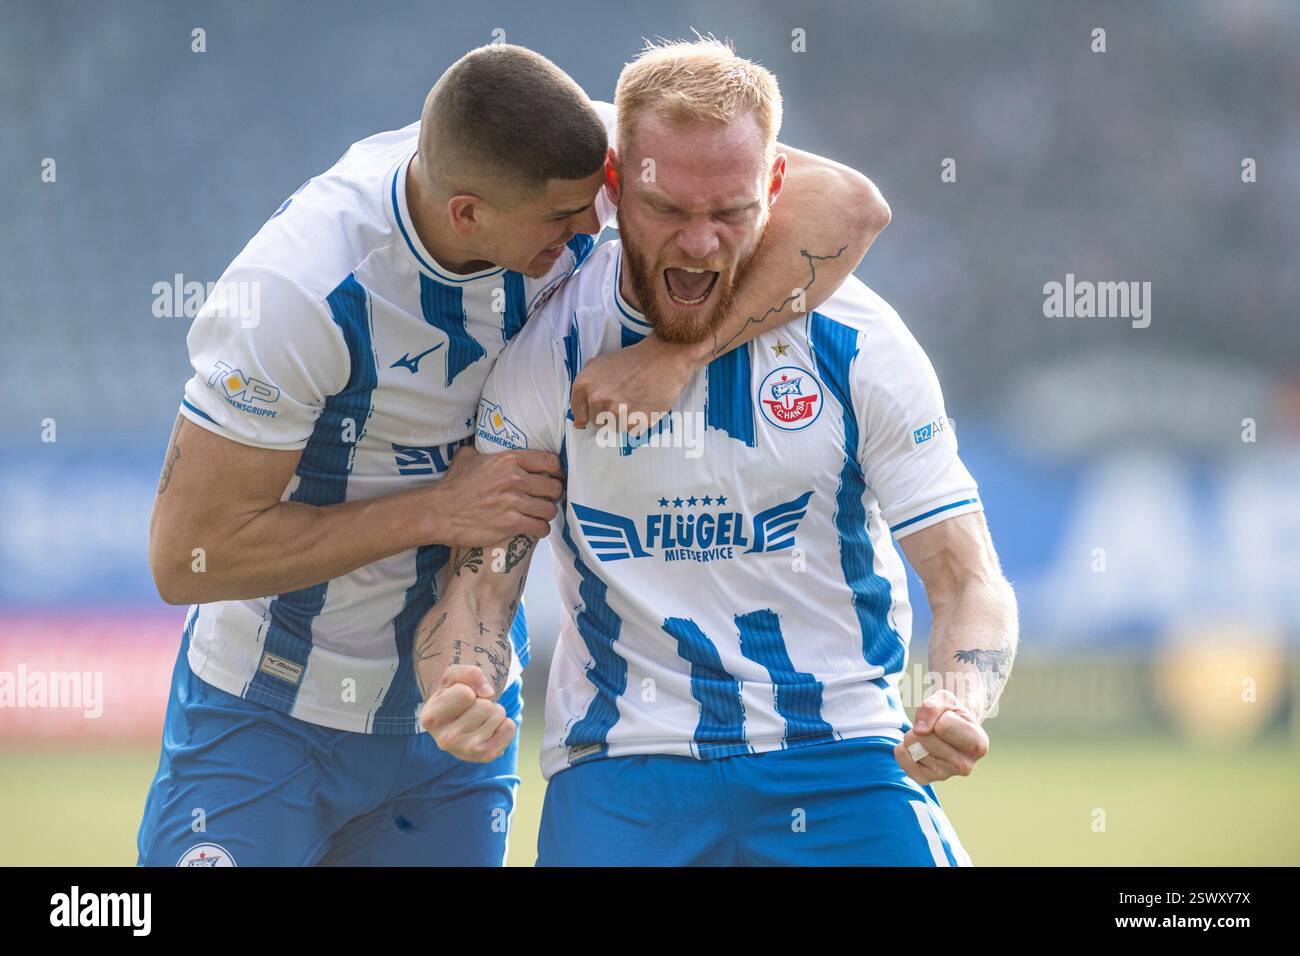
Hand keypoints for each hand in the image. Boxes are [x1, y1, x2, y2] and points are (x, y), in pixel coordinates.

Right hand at [418, 664, 516, 761]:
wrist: (457, 722)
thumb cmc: (453, 695)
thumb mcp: (453, 676)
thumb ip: (468, 673)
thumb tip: (488, 693)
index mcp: (430, 719)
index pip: (465, 693)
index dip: (467, 689)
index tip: (457, 698)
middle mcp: (444, 740)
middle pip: (485, 705)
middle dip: (483, 701)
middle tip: (471, 709)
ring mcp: (466, 750)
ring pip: (498, 713)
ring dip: (493, 711)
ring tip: (478, 719)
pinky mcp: (486, 756)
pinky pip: (509, 726)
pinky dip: (504, 722)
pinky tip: (488, 729)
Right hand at [428, 445, 562, 545]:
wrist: (439, 512)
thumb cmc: (452, 485)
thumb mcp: (467, 457)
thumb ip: (483, 451)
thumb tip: (484, 447)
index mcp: (508, 460)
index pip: (549, 461)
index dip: (556, 471)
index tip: (554, 477)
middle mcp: (514, 479)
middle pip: (554, 487)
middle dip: (553, 494)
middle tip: (547, 498)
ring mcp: (514, 502)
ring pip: (549, 509)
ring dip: (547, 513)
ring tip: (541, 514)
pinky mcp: (511, 524)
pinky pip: (540, 527)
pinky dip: (541, 529)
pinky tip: (535, 527)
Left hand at [570, 333, 708, 433]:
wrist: (663, 359)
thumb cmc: (633, 360)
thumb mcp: (600, 364)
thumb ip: (585, 389)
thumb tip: (578, 423)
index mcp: (584, 385)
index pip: (578, 412)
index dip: (587, 413)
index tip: (595, 412)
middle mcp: (597, 399)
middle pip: (596, 422)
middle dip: (607, 414)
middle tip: (623, 398)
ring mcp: (615, 412)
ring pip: (614, 427)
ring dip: (624, 419)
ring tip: (635, 400)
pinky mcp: (634, 421)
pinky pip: (631, 431)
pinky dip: (638, 422)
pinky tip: (644, 406)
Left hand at [893, 689, 988, 785]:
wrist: (949, 729)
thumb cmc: (951, 713)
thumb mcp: (946, 700)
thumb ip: (933, 707)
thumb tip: (919, 731)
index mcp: (978, 744)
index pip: (943, 727)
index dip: (941, 716)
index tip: (949, 718)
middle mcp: (965, 765)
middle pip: (925, 738)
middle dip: (924, 726)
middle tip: (935, 728)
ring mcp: (945, 775)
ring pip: (912, 746)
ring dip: (914, 736)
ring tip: (928, 737)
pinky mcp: (926, 779)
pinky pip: (902, 758)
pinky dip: (904, 747)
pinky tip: (918, 747)